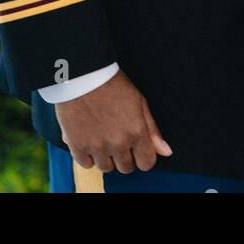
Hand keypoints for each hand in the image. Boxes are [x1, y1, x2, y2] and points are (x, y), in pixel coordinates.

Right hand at [55, 70, 172, 173]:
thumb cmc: (112, 84)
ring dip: (105, 156)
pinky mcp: (78, 145)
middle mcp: (118, 143)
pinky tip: (89, 139)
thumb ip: (152, 130)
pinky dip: (88, 155)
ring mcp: (97, 146)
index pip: (146, 163)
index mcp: (136, 132)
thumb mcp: (139, 102)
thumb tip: (166, 152)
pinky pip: (86, 164)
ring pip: (106, 167)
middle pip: (126, 168)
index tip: (136, 148)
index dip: (143, 156)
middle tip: (117, 138)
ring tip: (102, 137)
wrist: (83, 75)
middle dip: (124, 156)